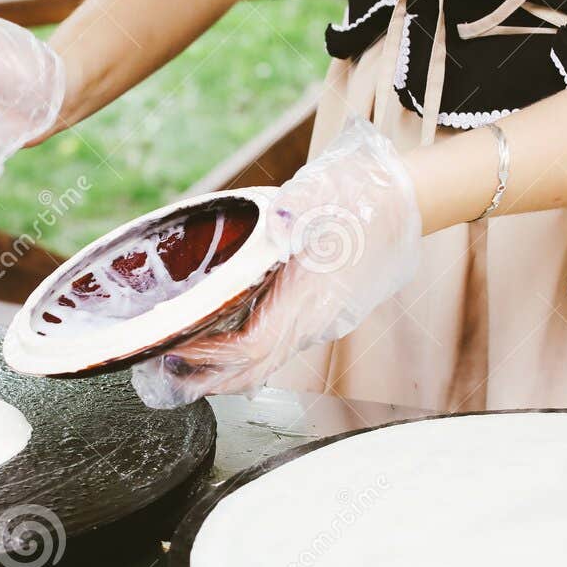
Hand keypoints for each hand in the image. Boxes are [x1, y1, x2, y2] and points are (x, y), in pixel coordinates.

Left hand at [131, 116, 421, 407]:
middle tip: (164, 367)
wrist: (403, 204)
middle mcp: (313, 318)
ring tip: (179, 360)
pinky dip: (239, 353)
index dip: (211, 353)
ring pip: (263, 363)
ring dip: (222, 370)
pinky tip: (214, 338)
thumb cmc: (363, 195)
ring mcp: (315, 320)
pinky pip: (271, 346)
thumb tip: (282, 218)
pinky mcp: (313, 315)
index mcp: (311, 295)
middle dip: (208, 377)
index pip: (255, 344)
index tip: (175, 344)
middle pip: (254, 369)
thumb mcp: (327, 189)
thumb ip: (301, 203)